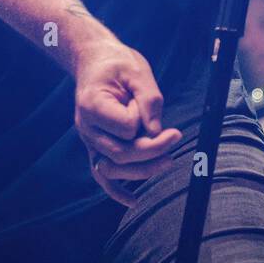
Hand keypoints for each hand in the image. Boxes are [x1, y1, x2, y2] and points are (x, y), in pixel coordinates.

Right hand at [73, 40, 180, 206]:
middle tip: (176, 137)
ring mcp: (89, 140)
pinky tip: (133, 201)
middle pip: (121, 153)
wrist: (94, 61)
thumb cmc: (116, 64)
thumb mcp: (136, 70)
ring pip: (114, 168)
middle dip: (152, 150)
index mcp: (92, 104)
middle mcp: (87, 127)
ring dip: (143, 170)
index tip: (144, 102)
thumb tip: (156, 131)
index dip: (142, 118)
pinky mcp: (95, 146)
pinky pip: (102, 175)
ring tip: (169, 161)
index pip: (125, 126)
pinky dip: (116, 191)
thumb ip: (148, 99)